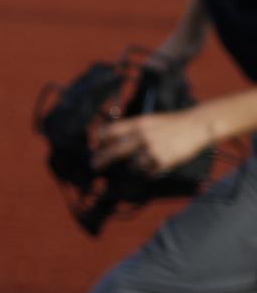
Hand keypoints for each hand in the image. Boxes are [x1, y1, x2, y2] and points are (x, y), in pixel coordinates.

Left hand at [92, 109, 214, 175]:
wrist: (198, 124)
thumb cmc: (174, 123)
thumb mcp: (152, 120)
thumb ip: (134, 130)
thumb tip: (114, 141)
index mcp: (139, 124)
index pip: (112, 131)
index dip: (101, 138)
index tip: (96, 144)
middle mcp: (142, 136)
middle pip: (114, 151)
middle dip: (101, 160)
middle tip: (94, 165)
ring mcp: (152, 150)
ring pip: (133, 166)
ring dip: (136, 166)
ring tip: (146, 160)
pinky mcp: (162, 161)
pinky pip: (149, 172)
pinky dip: (151, 171)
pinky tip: (158, 164)